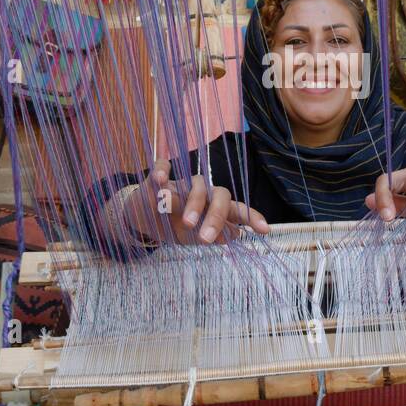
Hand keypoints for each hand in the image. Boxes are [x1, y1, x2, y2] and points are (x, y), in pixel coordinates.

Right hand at [122, 161, 268, 244]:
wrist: (140, 218)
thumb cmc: (173, 225)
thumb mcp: (193, 237)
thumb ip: (215, 235)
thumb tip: (236, 234)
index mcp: (214, 207)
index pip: (237, 209)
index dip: (251, 217)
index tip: (265, 230)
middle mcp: (203, 192)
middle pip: (220, 195)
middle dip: (215, 217)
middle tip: (206, 239)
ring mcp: (182, 184)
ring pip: (197, 184)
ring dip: (194, 203)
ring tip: (188, 223)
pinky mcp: (158, 178)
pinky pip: (163, 166)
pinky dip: (162, 171)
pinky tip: (160, 180)